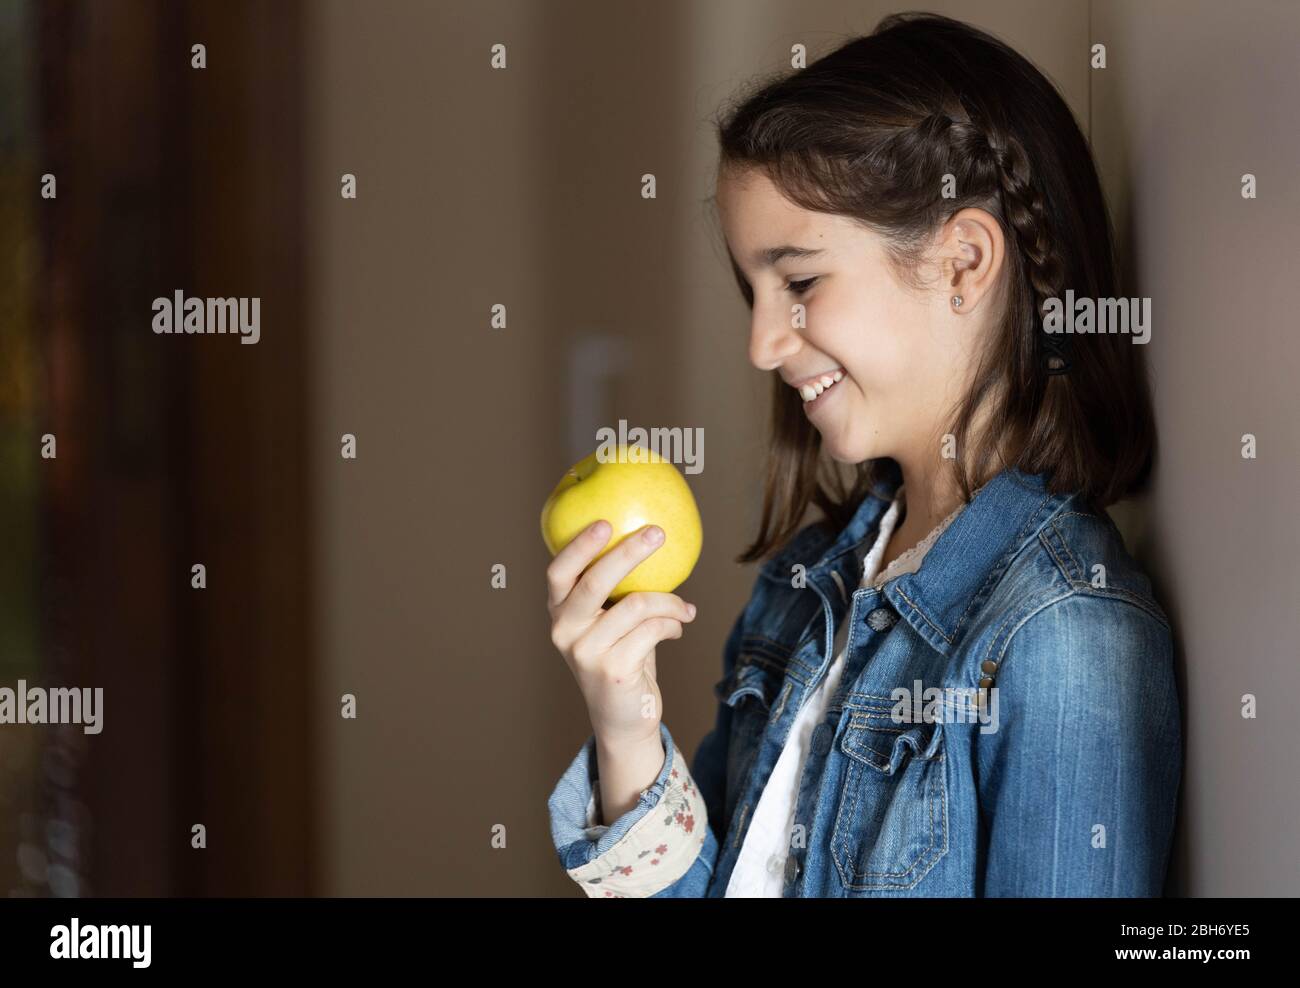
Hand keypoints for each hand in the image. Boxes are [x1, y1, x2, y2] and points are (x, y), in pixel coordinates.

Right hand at [547, 519, 697, 747]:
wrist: (624, 718)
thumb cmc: (622, 659)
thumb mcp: (610, 624)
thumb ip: (615, 592)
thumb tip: (647, 539)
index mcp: (559, 614)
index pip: (558, 572)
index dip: (578, 545)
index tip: (605, 521)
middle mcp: (565, 632)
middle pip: (594, 582)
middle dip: (628, 552)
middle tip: (657, 533)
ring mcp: (586, 653)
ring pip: (635, 605)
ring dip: (669, 601)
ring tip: (684, 607)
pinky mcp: (613, 670)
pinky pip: (652, 630)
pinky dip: (672, 623)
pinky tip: (679, 626)